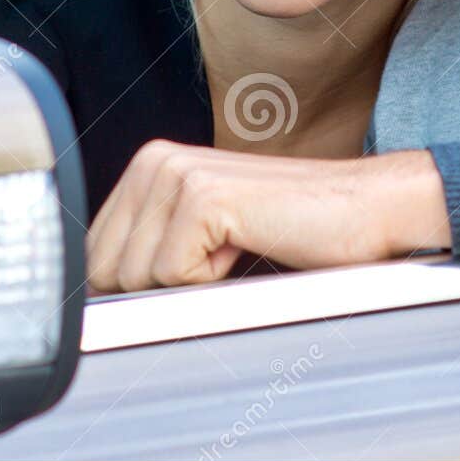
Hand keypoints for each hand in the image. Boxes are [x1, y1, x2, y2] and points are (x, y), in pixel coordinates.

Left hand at [85, 140, 451, 292]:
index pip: (94, 256)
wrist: (365, 213)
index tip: (195, 272)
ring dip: (192, 284)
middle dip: (161, 287)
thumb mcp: (206, 235)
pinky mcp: (202, 197)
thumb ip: (152, 248)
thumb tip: (94, 300)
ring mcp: (176, 173)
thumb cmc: (294, 232)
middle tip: (222, 261)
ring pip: (137, 278)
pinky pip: (173, 277)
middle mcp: (154, 160)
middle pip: (107, 271)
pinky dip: (214, 281)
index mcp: (149, 165)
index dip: (138, 286)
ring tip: (239, 250)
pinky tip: (249, 246)